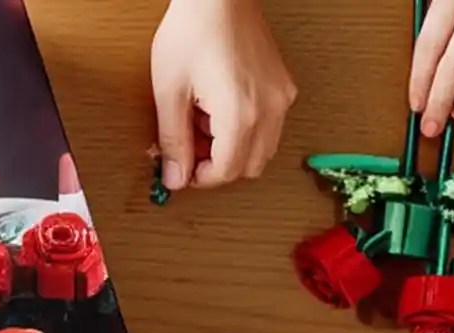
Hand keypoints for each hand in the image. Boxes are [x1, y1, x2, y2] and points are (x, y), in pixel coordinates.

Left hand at [150, 0, 296, 189]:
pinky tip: (218, 105)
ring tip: (202, 120)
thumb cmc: (191, 32)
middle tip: (188, 144)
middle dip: (217, 164)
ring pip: (262, 149)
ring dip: (232, 148)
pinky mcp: (283, 86)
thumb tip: (175, 177)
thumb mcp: (169, 92)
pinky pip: (269, 126)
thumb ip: (173, 141)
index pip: (226, 172)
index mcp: (241, 114)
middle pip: (248, 166)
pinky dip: (245, 129)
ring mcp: (281, 97)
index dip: (200, 178)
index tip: (180, 169)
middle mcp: (270, 109)